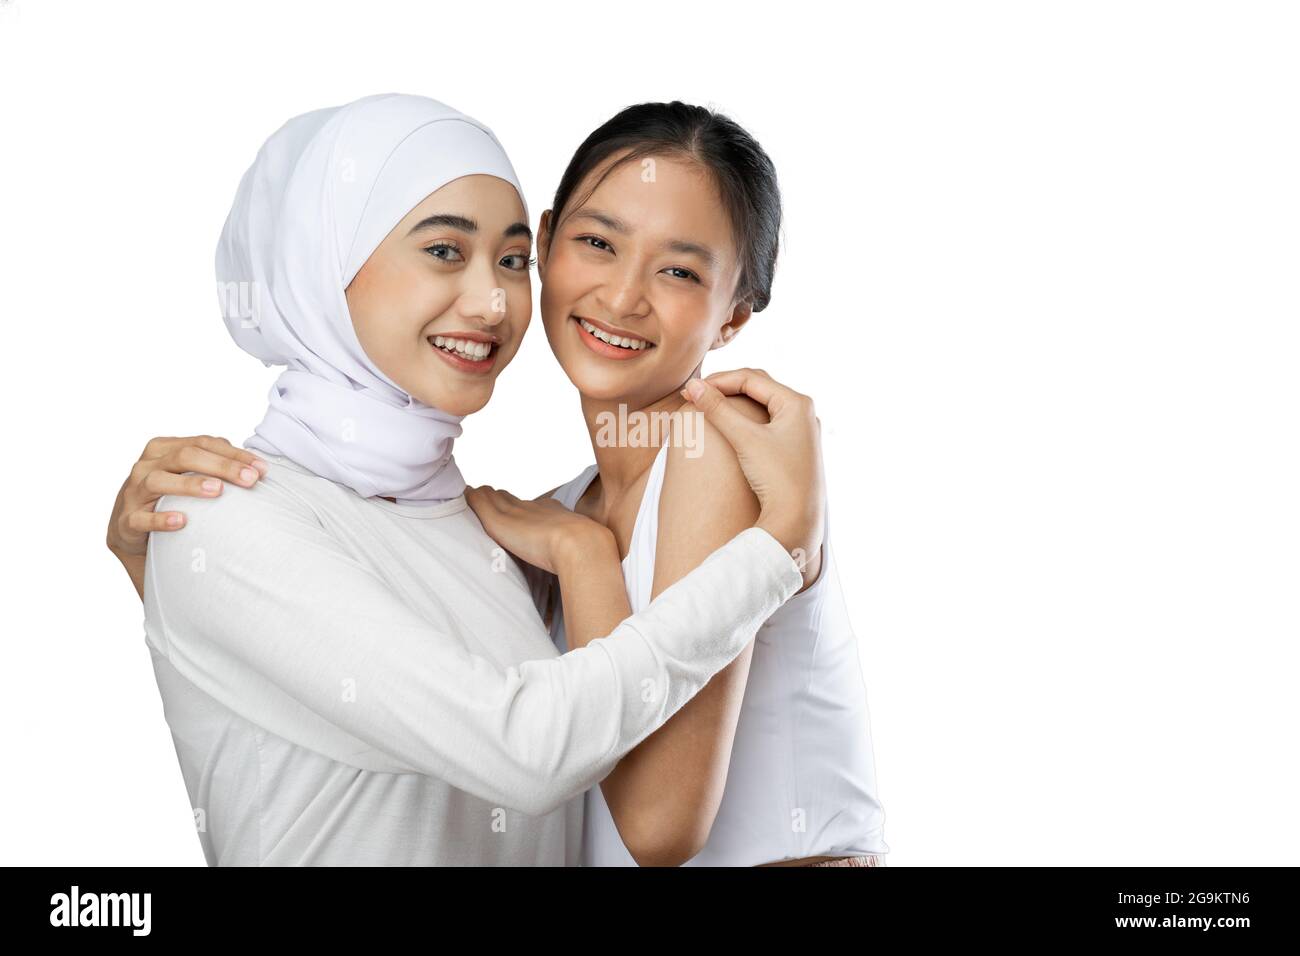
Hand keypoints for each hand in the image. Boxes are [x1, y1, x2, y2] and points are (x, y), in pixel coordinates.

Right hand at [107, 435, 267, 559]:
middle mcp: (146, 465)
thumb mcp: (186, 474)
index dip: (234, 454)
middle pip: (185, 456)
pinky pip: (142, 519)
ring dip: (190, 485)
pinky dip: (161, 519)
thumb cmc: (168, 496)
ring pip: (159, 481)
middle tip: (250, 479)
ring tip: (218, 490)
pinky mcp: (127, 520)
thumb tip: (255, 465)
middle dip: (222, 466)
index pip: (203, 443)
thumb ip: (214, 463)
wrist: (130, 528)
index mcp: (163, 449)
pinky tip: (182, 521)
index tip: (261, 469)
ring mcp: (134, 492)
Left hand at [465, 485, 615, 575]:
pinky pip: (478, 502)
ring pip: (491, 497)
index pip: (528, 506)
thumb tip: (577, 573)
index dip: (516, 508)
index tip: (509, 513)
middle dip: (495, 499)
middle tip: (481, 501)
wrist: (582, 545)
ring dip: (480, 498)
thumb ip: (572, 551)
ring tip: (467, 499)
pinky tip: (461, 498)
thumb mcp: (580, 546)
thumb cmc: (586, 552)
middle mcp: (532, 507)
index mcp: (552, 511)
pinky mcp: (500, 521)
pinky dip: (469, 500)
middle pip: (507, 498)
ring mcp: (515, 512)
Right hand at [679, 369, 825, 573]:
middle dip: (726, 388)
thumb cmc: (776, 478)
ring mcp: (802, 431)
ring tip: (709, 406)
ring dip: (736, 402)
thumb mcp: (745, 439)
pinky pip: (768, 422)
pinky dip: (746, 418)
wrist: (797, 521)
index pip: (751, 379)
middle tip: (697, 394)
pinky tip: (730, 425)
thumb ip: (718, 410)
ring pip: (763, 404)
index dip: (718, 381)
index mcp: (798, 403)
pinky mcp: (795, 448)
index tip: (691, 389)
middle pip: (759, 387)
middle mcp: (804, 413)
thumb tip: (693, 385)